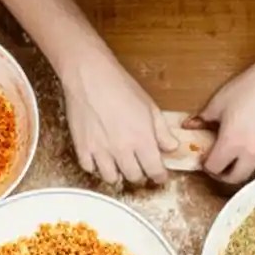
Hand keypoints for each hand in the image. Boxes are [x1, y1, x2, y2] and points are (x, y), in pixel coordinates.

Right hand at [59, 51, 177, 184]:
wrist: (90, 76)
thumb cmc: (121, 86)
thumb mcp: (149, 107)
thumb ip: (162, 131)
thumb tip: (171, 147)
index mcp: (142, 139)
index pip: (155, 170)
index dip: (160, 177)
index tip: (160, 176)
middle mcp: (122, 150)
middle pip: (134, 177)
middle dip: (141, 176)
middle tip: (141, 169)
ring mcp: (100, 151)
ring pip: (112, 179)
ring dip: (119, 175)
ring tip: (120, 167)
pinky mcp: (82, 148)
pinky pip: (89, 169)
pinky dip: (96, 168)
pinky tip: (101, 160)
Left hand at [191, 56, 254, 184]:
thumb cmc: (251, 86)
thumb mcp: (219, 101)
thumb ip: (202, 118)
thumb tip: (189, 125)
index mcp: (231, 142)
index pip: (214, 168)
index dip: (206, 166)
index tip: (205, 159)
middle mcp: (251, 152)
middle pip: (235, 178)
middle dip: (223, 175)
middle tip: (219, 165)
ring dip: (243, 169)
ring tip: (238, 158)